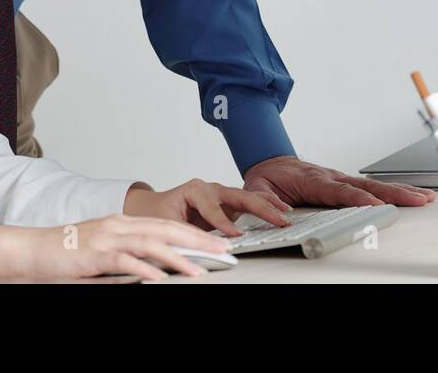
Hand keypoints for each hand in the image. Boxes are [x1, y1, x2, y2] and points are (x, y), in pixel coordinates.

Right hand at [0, 215, 231, 281]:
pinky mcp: (95, 254)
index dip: (195, 233)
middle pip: (167, 230)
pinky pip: (126, 261)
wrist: (32, 250)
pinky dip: (146, 270)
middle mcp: (119, 225)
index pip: (167, 225)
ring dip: (179, 258)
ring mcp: (108, 238)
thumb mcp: (104, 251)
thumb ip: (129, 255)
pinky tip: (161, 279)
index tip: (217, 244)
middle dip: (198, 242)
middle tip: (223, 252)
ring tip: (200, 270)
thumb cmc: (66, 254)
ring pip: (152, 244)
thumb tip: (156, 269)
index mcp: (123, 223)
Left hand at [123, 177, 293, 236]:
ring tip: (285, 214)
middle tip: (277, 219)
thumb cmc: (156, 214)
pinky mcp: (227, 204)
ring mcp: (221, 194)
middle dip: (259, 207)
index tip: (235, 235)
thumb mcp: (166, 226)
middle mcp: (210, 188)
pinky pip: (248, 204)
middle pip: (238, 196)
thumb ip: (186, 236)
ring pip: (247, 198)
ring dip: (267, 206)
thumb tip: (203, 249)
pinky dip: (265, 208)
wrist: (152, 207)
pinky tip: (279, 212)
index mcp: (194, 189)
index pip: (212, 207)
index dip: (223, 222)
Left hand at [243, 156, 435, 207]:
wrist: (270, 161)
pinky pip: (371, 187)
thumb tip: (280, 214)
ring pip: (374, 184)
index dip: (358, 198)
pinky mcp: (345, 182)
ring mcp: (340, 178)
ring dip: (399, 190)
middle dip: (393, 192)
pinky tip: (410, 194)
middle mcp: (331, 176)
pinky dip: (392, 190)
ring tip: (424, 197)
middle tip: (417, 198)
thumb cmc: (268, 177)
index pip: (339, 190)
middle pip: (366, 185)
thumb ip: (266, 201)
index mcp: (313, 179)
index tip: (376, 205)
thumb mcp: (256, 189)